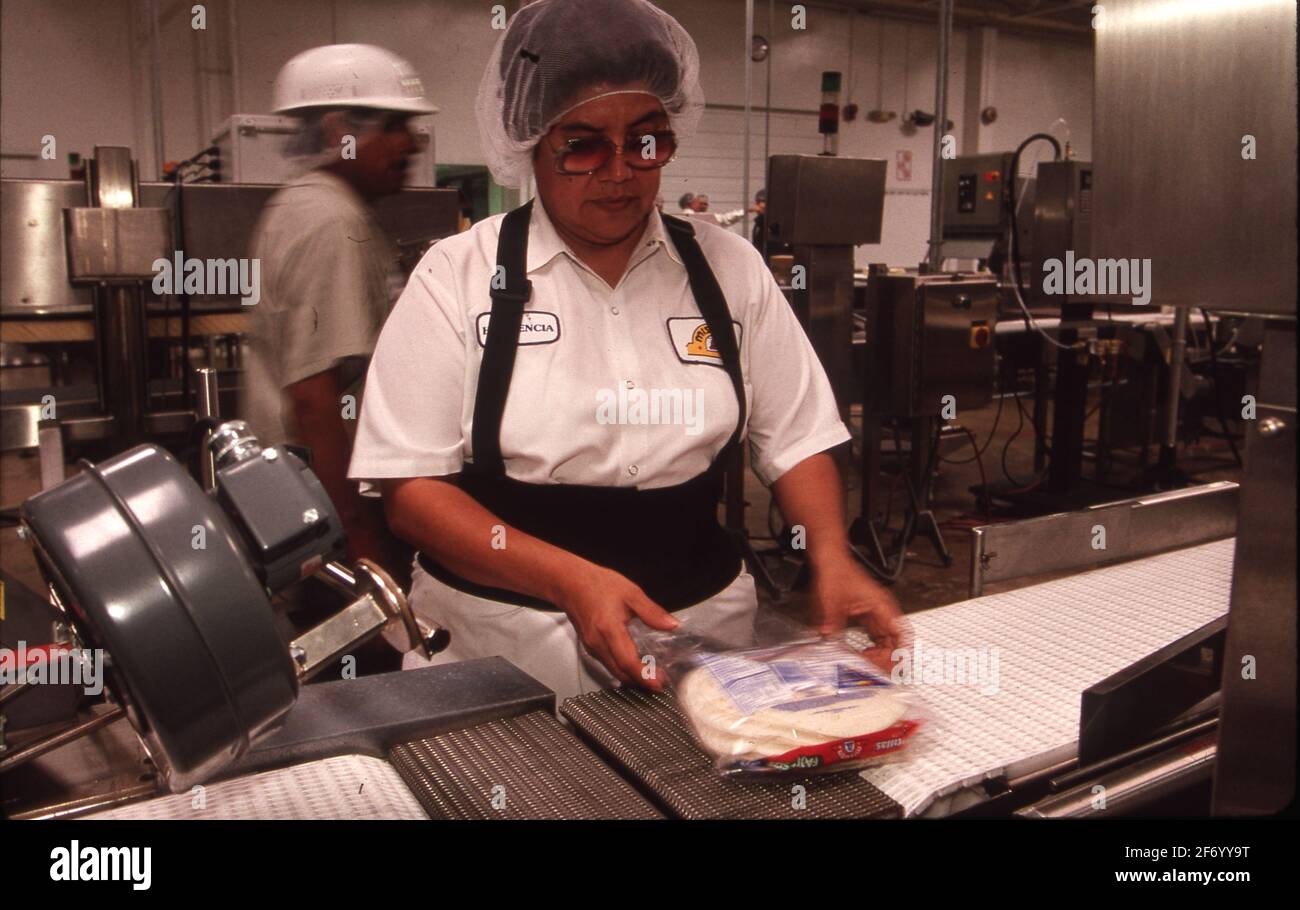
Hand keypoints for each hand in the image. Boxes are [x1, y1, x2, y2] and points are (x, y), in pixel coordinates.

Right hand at [554, 564, 678, 689]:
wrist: (570, 583)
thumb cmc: (597, 584)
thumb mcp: (631, 593)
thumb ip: (652, 612)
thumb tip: (671, 625)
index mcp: (609, 629)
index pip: (627, 661)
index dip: (644, 676)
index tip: (658, 683)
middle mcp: (598, 642)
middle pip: (620, 672)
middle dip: (641, 682)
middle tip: (660, 683)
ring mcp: (591, 647)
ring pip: (613, 671)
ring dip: (631, 678)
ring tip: (651, 677)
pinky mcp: (589, 647)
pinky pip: (607, 664)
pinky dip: (622, 670)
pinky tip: (633, 665)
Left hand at [809, 553, 908, 669]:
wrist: (830, 560)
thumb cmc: (836, 573)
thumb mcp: (831, 602)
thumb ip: (832, 625)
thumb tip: (830, 643)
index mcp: (882, 606)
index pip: (902, 633)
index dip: (900, 653)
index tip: (892, 665)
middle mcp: (883, 610)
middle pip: (896, 640)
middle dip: (887, 658)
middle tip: (874, 670)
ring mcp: (876, 612)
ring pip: (886, 639)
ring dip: (880, 654)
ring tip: (868, 664)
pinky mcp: (867, 614)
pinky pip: (876, 635)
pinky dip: (872, 647)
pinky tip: (862, 654)